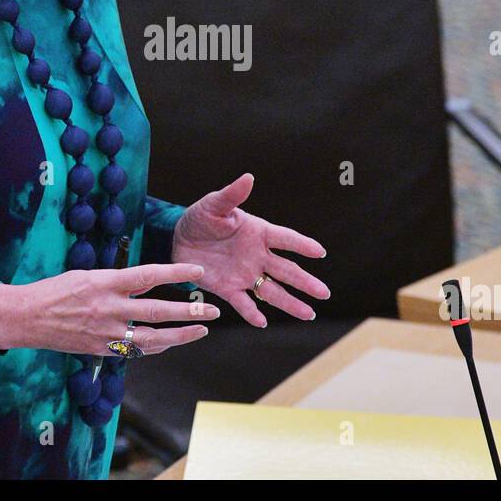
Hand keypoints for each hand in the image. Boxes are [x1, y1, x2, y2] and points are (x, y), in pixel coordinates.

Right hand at [0, 263, 220, 354]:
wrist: (26, 318)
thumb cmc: (56, 290)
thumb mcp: (89, 275)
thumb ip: (120, 281)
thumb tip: (149, 281)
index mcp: (105, 282)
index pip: (149, 275)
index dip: (176, 272)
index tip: (198, 270)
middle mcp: (109, 307)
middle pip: (157, 310)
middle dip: (189, 311)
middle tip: (212, 310)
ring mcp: (106, 332)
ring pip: (151, 337)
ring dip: (180, 335)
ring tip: (200, 330)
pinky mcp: (101, 349)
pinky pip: (135, 350)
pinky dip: (156, 346)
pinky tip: (170, 342)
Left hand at [171, 173, 329, 328]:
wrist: (176, 239)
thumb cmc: (200, 218)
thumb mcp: (214, 205)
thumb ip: (232, 195)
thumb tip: (248, 177)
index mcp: (258, 233)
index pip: (285, 239)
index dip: (302, 245)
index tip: (320, 252)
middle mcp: (257, 256)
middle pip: (287, 271)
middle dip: (305, 282)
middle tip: (324, 294)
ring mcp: (244, 274)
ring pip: (272, 290)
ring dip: (290, 303)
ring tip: (308, 314)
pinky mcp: (227, 288)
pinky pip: (243, 303)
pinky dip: (252, 312)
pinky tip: (262, 322)